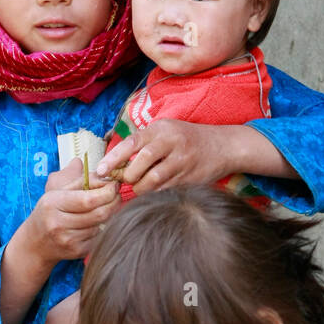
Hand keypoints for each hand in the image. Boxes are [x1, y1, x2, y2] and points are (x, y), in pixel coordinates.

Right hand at [23, 157, 119, 265]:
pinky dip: (102, 230)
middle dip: (113, 202)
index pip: (88, 199)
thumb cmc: (50, 212)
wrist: (35, 242)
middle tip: (117, 195)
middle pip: (99, 213)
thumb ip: (82, 180)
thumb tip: (106, 174)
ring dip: (108, 216)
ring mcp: (67, 240)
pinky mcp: (76, 252)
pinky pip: (98, 238)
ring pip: (100, 226)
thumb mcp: (58, 191)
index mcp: (53, 203)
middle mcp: (58, 223)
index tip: (114, 185)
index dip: (107, 192)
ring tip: (106, 208)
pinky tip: (97, 224)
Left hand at [95, 120, 248, 193]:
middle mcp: (171, 142)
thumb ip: (143, 144)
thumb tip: (114, 164)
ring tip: (139, 187)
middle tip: (126, 180)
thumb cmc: (185, 139)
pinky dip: (154, 194)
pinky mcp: (189, 178)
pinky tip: (152, 192)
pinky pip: (165, 190)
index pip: (131, 143)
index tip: (100, 171)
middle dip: (129, 176)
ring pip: (152, 181)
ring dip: (140, 188)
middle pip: (141, 163)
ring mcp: (182, 161)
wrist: (222, 146)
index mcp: (160, 129)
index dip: (113, 158)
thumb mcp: (165, 131)